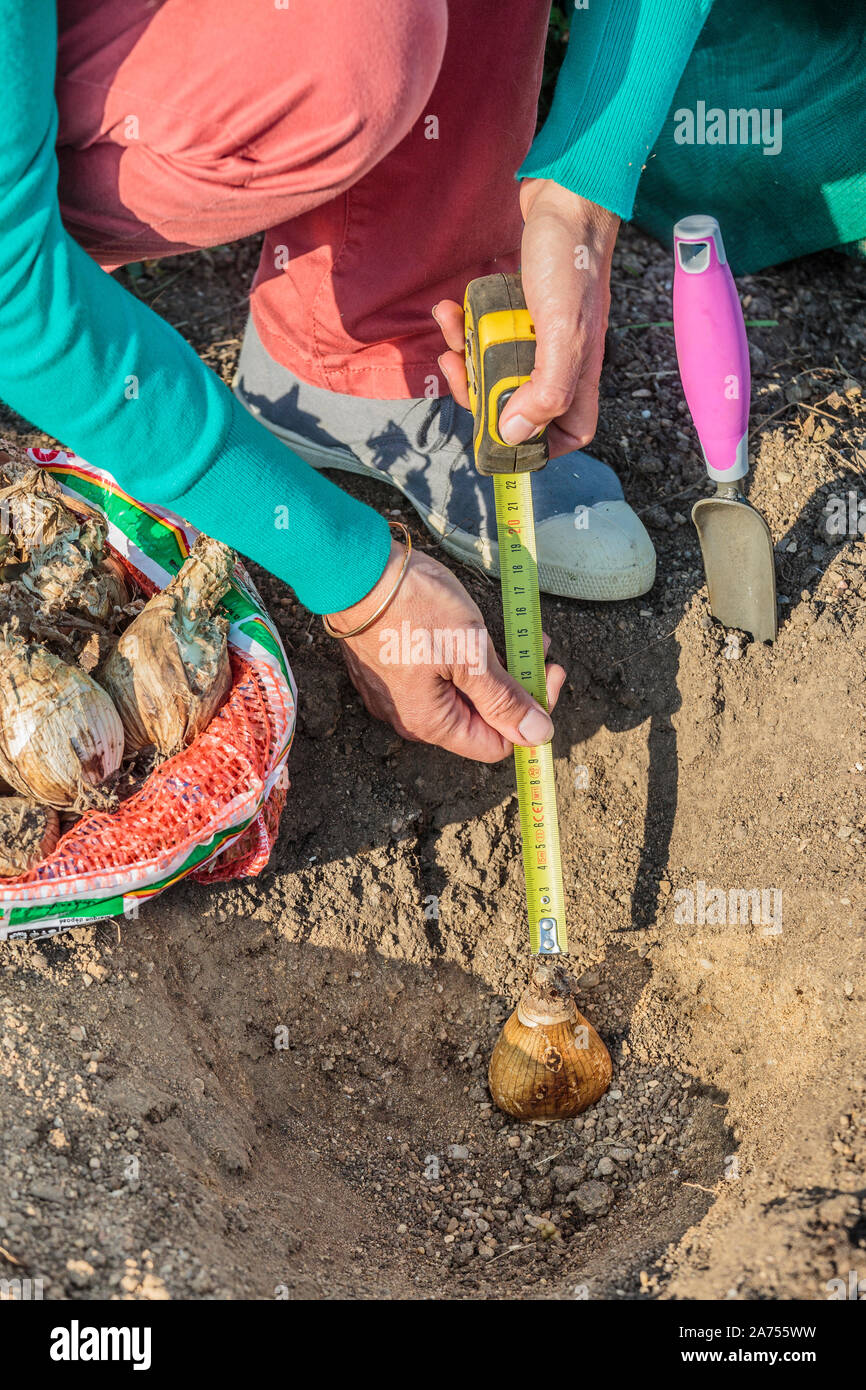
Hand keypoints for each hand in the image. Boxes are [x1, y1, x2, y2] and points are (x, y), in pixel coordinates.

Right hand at [325, 541, 565, 761]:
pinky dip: (466, 657)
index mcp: (431, 722)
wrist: (353, 569)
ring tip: (515, 633)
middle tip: (538, 646)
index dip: (531, 714)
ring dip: (494, 668)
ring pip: (461, 692)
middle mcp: (412, 716)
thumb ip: (504, 699)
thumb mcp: (469, 652)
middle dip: (516, 685)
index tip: (551, 672)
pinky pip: (439, 674)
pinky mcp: (392, 665)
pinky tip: (478, 631)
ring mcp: (398, 691)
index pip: (498, 743)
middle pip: (480, 718)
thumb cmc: (411, 608)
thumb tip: (539, 735)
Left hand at [434, 180, 618, 456]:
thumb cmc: (571, 258)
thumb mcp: (562, 331)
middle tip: (459, 373)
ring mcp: (538, 332)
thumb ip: (546, 388)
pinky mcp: (518, 307)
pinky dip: (463, 326)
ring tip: (449, 337)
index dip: (540, 444)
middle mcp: (560, 356)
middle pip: (519, 403)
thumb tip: (515, 433)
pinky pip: (485, 331)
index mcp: (579, 371)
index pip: (570, 430)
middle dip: (482, 394)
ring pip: (496, 367)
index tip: (501, 433)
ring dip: (464, 358)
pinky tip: (450, 310)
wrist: (566, 194)